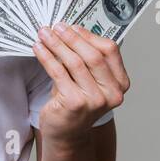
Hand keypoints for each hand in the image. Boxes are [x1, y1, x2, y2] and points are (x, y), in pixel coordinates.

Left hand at [32, 23, 129, 147]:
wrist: (67, 133)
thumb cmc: (75, 102)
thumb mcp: (86, 79)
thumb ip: (85, 58)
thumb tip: (69, 30)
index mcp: (120, 83)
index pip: (109, 50)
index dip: (89, 36)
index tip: (72, 27)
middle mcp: (112, 93)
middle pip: (93, 55)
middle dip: (71, 38)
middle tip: (56, 27)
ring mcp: (95, 100)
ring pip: (75, 63)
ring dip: (57, 45)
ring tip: (44, 34)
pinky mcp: (75, 104)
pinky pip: (59, 73)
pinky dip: (47, 57)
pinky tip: (38, 49)